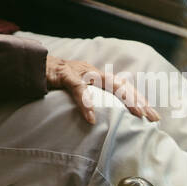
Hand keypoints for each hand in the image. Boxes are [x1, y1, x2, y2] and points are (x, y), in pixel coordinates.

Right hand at [45, 55, 159, 123]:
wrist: (32, 66)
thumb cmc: (56, 81)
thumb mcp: (77, 90)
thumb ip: (91, 98)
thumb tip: (104, 119)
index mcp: (96, 76)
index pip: (123, 87)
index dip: (139, 100)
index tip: (154, 117)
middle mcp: (92, 72)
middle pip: (122, 85)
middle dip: (139, 100)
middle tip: (152, 117)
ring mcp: (79, 72)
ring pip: (108, 83)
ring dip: (124, 98)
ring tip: (137, 114)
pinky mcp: (64, 75)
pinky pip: (77, 88)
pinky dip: (86, 102)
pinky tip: (91, 118)